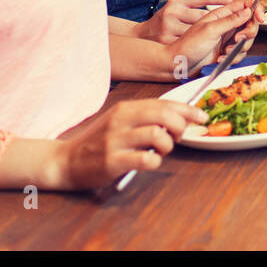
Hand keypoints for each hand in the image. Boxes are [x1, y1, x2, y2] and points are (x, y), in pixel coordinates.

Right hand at [49, 99, 206, 188]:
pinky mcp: (111, 161)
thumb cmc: (98, 142)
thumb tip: (180, 118)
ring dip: (167, 145)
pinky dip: (154, 163)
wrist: (65, 161)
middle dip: (180, 126)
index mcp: (125, 108)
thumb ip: (146, 118)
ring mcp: (115, 140)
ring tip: (161, 151)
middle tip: (178, 137)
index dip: (187, 110)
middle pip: (164, 115)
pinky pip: (145, 160)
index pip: (164, 103)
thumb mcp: (120, 122)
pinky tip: (149, 163)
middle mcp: (121, 120)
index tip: (202, 116)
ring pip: (157, 135)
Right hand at [135, 0, 240, 44]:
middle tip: (228, 24)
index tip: (239, 0)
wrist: (142, 37)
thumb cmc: (164, 22)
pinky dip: (197, 45)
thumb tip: (224, 5)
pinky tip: (199, 46)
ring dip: (207, 35)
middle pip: (205, 16)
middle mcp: (173, 12)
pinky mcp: (168, 41)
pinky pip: (191, 43)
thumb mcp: (177, 8)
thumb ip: (195, 6)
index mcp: (177, 1)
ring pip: (199, 30)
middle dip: (217, 22)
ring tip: (209, 38)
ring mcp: (169, 27)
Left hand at [162, 0, 263, 75]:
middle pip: (250, 24)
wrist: (177, 64)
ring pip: (247, 40)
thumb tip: (248, 11)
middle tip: (237, 39)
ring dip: (240, 48)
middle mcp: (226, 24)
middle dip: (248, 33)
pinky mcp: (226, 51)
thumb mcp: (210, 30)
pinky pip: (239, 53)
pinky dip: (233, 58)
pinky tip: (220, 59)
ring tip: (225, 52)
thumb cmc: (187, 45)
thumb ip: (230, 21)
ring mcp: (226, 38)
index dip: (255, 10)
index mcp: (221, 14)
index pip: (245, 5)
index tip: (260, 18)